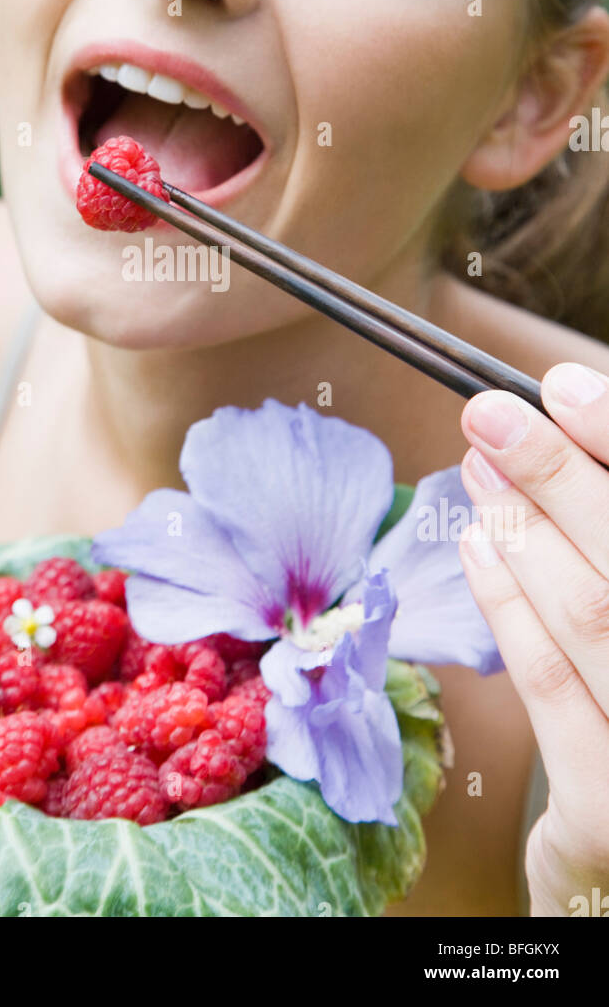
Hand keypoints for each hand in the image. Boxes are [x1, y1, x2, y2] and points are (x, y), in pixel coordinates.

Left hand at [457, 362, 608, 917]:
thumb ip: (603, 532)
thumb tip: (560, 427)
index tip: (564, 386)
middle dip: (561, 475)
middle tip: (491, 415)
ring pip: (596, 616)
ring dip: (526, 528)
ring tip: (478, 469)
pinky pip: (552, 687)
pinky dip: (509, 604)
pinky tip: (476, 547)